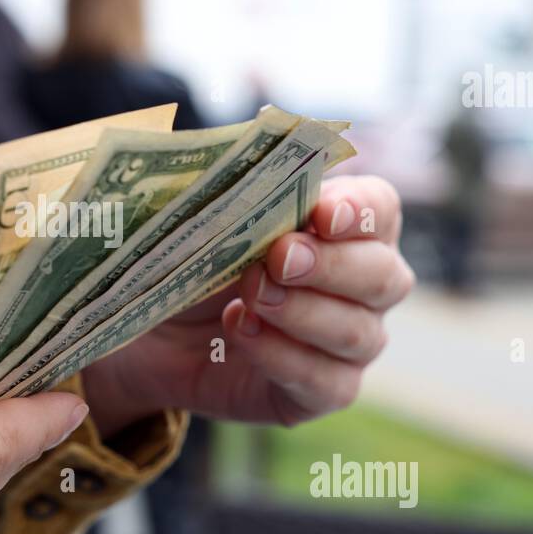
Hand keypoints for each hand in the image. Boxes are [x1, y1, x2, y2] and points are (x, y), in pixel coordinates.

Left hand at [84, 175, 412, 429]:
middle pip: (383, 276)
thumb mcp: (204, 212)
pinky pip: (327, 383)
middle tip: (279, 257)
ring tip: (250, 296)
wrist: (149, 330)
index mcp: (348, 226)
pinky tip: (240, 331)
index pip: (380, 210)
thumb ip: (234, 182)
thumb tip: (251, 142)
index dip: (358, 211)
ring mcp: (349, 343)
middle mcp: (365, 286)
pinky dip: (284, 357)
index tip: (320, 213)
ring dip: (304, 312)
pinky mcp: (321, 391)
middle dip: (331, 265)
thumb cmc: (191, 257)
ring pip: (359, 334)